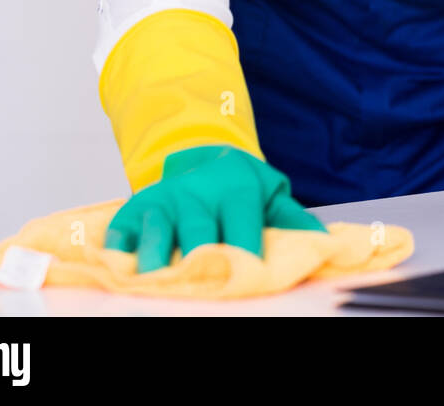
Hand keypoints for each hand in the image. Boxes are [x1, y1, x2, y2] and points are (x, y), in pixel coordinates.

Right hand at [103, 144, 325, 272]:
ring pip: (158, 234)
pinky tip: (124, 273)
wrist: (201, 155)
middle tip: (205, 289)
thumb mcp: (271, 196)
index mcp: (236, 190)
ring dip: (157, 262)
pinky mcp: (132, 211)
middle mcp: (197, 193)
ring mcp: (162, 200)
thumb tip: (323, 243)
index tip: (249, 278)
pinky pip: (122, 235)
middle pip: (199, 234)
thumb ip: (293, 220)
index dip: (246, 256)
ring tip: (158, 284)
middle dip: (201, 263)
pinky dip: (121, 255)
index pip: (243, 229)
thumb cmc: (242, 190)